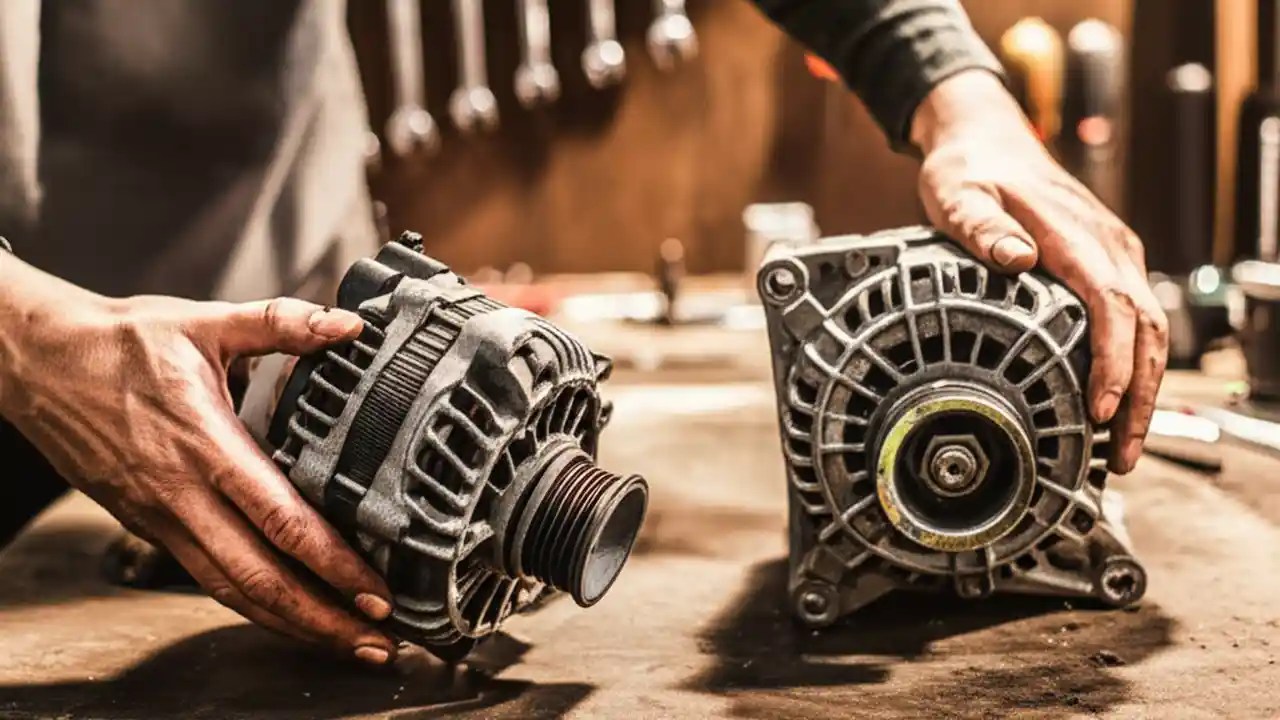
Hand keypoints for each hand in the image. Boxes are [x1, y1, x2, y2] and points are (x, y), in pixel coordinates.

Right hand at [0, 259, 396, 664]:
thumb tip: (346, 325)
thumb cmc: (122, 342)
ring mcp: (162, 519)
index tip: (376, 591)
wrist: (39, 362)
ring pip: (231, 591)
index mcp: (205, 445)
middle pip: (259, 578)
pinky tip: (289, 615)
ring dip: (292, 624)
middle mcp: (183, 496)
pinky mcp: (149, 527)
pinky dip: (253, 606)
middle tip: (379, 644)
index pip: (279, 520)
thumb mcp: (204, 322)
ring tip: (345, 643)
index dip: (332, 563)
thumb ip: (279, 323)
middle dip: (323, 618)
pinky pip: (208, 578)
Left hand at [911, 70, 1167, 472]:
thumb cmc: (968, 170)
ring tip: (1121, 449)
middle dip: (1139, 397)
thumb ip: (982, 229)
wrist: (983, 137)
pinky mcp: (1107, 263)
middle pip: (1146, 330)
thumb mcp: (958, 195)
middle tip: (1119, 457)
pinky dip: (1133, 366)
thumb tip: (1016, 261)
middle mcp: (1107, 246)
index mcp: (1073, 235)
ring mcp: (1113, 254)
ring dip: (1142, 391)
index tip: (1102, 409)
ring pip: (1149, 331)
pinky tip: (1115, 404)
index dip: (1112, 362)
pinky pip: (1134, 320)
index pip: (1110, 306)